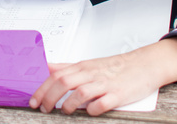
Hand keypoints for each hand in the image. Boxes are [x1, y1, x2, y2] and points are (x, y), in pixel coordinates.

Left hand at [28, 37, 176, 115]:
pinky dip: (93, 109)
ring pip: (80, 92)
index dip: (42, 89)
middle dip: (49, 97)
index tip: (33, 101)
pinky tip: (90, 112)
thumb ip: (66, 67)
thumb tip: (46, 67)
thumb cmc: (115, 67)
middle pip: (63, 83)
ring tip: (65, 111)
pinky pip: (102, 103)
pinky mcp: (118, 94)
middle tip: (44, 109)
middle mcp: (91, 74)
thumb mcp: (88, 64)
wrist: (143, 65)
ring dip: (69, 104)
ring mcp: (104, 84)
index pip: (56, 76)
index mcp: (82, 67)